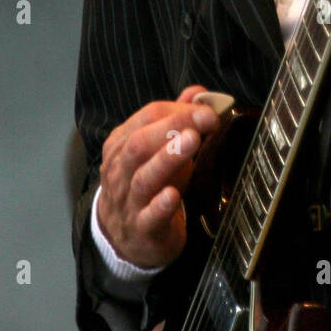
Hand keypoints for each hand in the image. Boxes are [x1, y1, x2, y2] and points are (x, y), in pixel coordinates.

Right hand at [97, 85, 219, 268]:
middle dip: (173, 127)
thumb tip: (198, 92)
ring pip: (142, 178)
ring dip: (168, 158)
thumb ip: (176, 118)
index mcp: (122, 144)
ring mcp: (129, 201)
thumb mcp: (158, 149)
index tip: (209, 110)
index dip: (179, 110)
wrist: (126, 237)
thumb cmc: (148, 184)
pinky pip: (148, 217)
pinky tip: (173, 194)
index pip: (147, 117)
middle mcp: (120, 171)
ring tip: (192, 142)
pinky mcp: (142, 229)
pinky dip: (160, 205)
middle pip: (139, 144)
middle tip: (206, 119)